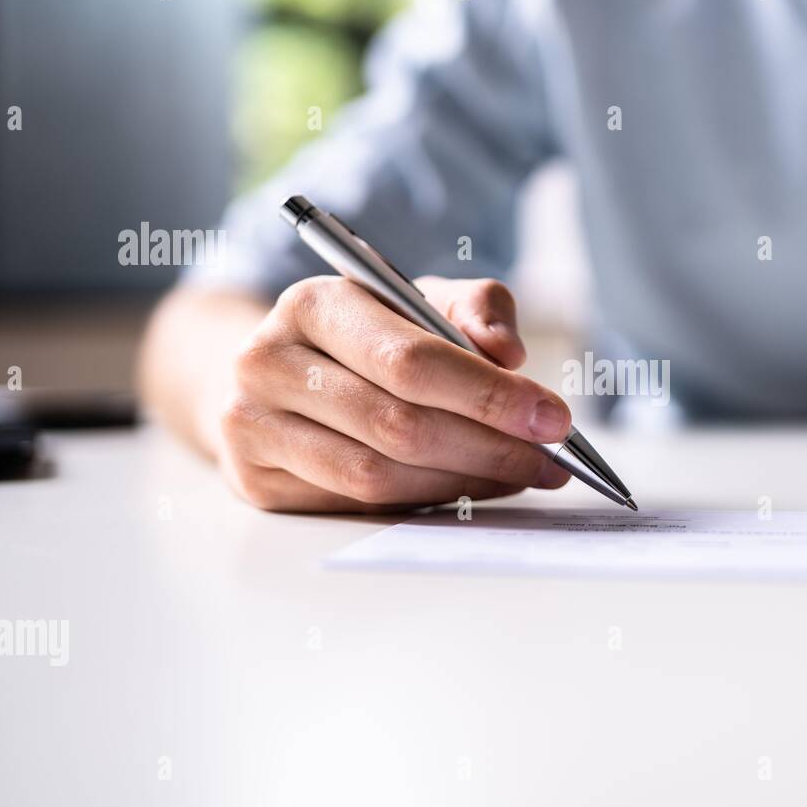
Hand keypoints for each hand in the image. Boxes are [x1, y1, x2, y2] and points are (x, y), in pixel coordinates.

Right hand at [215, 275, 572, 511]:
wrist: (279, 372)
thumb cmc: (368, 335)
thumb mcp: (422, 300)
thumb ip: (476, 309)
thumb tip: (508, 353)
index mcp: (313, 304)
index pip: (410, 360)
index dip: (488, 395)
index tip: (553, 418)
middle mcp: (267, 362)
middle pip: (398, 425)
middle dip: (490, 447)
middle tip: (551, 458)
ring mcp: (253, 426)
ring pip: (377, 475)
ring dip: (464, 481)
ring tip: (522, 474)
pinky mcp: (256, 482)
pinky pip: (356, 505)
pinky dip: (426, 500)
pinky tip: (470, 486)